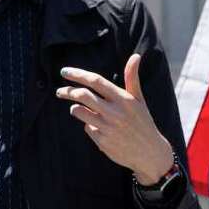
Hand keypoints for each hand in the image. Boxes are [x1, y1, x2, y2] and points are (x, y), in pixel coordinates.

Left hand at [57, 54, 175, 184]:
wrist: (149, 153)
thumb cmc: (142, 122)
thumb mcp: (139, 100)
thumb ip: (132, 78)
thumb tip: (136, 56)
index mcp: (123, 99)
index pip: (96, 81)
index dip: (78, 75)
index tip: (64, 72)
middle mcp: (115, 112)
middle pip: (83, 95)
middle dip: (67, 91)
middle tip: (59, 91)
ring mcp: (108, 127)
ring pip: (80, 112)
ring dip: (75, 109)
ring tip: (77, 108)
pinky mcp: (103, 142)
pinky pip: (87, 128)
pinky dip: (89, 125)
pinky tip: (98, 128)